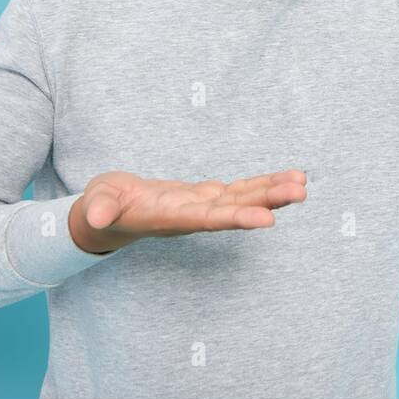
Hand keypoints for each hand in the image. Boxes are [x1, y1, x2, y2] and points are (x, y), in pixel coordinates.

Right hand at [68, 169, 308, 253]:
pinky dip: (264, 184)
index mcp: (168, 219)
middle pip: (234, 209)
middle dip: (267, 201)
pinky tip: (290, 178)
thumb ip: (99, 209)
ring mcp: (202, 207)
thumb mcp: (95, 206)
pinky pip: (240, 190)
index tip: (266, 219)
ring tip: (303, 184)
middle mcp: (192, 216)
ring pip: (243, 198)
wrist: (108, 216)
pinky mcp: (205, 196)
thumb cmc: (100, 209)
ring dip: (273, 192)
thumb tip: (97, 214)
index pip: (206, 221)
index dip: (236, 218)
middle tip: (300, 193)